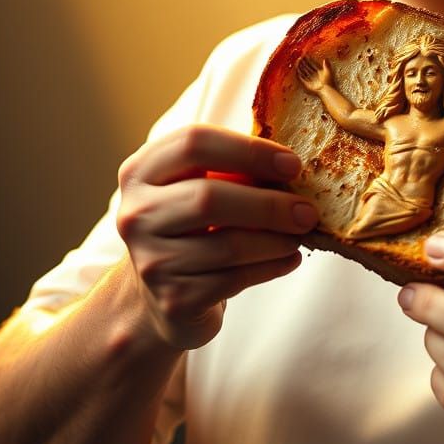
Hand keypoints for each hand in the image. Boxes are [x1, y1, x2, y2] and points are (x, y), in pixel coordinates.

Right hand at [116, 125, 317, 349]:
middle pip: (209, 198)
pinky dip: (271, 267)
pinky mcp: (174, 300)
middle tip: (308, 210)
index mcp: (142, 171)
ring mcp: (151, 260)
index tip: (292, 164)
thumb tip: (291, 167)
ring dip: (276, 239)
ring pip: (228, 245)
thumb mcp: (203, 187)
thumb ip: (236, 170)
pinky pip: (234, 279)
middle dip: (269, 203)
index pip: (194, 143)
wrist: (159, 296)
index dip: (249, 150)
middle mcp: (136, 214)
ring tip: (300, 234)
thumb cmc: (193, 227)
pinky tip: (289, 259)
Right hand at [297, 56, 332, 93]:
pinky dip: (297, 72)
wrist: (326, 91)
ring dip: (300, 66)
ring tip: (298, 60)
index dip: (310, 60)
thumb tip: (326, 58)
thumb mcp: (329, 71)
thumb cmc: (329, 82)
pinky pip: (299, 78)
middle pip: (307, 67)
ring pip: (303, 72)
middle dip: (304, 62)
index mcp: (320, 73)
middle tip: (301, 57)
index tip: (306, 55)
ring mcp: (309, 80)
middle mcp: (314, 76)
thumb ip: (327, 65)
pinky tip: (296, 67)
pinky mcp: (305, 84)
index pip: (313, 64)